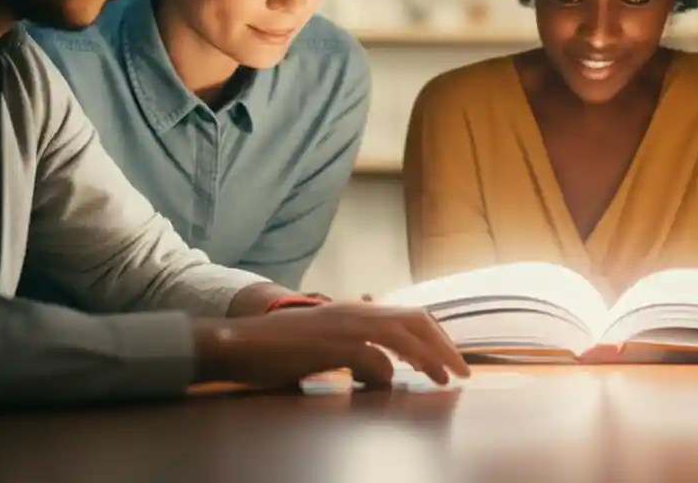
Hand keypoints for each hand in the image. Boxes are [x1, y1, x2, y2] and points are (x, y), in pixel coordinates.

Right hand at [193, 302, 470, 388]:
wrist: (236, 343)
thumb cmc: (277, 347)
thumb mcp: (325, 343)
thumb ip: (354, 351)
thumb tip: (381, 372)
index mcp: (356, 310)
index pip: (409, 315)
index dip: (435, 336)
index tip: (451, 358)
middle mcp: (354, 311)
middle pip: (416, 321)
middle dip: (443, 346)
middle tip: (461, 372)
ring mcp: (343, 325)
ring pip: (402, 336)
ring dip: (426, 359)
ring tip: (441, 380)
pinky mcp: (330, 345)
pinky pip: (371, 359)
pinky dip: (383, 375)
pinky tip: (382, 388)